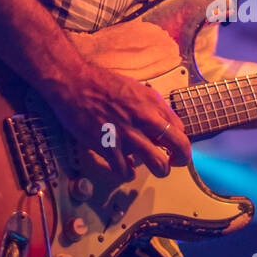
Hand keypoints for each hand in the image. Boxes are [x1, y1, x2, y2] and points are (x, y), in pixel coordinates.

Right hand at [45, 61, 191, 181]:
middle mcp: (144, 119)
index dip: (179, 139)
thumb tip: (161, 119)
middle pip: (178, 145)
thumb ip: (150, 105)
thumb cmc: (101, 83)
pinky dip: (128, 174)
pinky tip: (127, 170)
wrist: (74, 83)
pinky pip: (125, 170)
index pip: (179, 128)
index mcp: (152, 103)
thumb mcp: (135, 88)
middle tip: (176, 162)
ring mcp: (127, 134)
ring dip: (160, 170)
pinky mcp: (108, 147)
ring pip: (157, 164)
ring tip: (156, 170)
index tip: (174, 144)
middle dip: (181, 158)